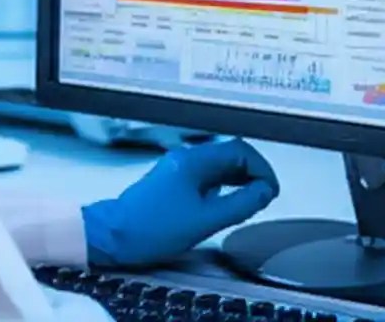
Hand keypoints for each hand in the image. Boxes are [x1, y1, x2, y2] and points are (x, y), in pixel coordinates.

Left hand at [83, 138, 278, 267]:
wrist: (114, 234)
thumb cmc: (154, 228)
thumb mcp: (206, 220)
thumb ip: (241, 203)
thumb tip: (264, 191)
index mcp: (192, 161)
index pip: (239, 150)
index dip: (262, 169)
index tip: (271, 191)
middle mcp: (184, 158)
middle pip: (229, 154)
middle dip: (253, 172)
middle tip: (265, 196)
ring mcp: (176, 169)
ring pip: (218, 165)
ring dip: (239, 179)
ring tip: (252, 201)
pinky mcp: (171, 182)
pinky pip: (205, 176)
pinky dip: (223, 185)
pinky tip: (228, 202)